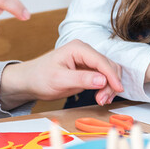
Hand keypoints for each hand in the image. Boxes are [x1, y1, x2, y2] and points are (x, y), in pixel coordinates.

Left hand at [0, 39, 122, 109]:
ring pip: (109, 71)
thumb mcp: (59, 80)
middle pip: (108, 65)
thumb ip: (81, 79)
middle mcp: (85, 51)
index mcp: (78, 48)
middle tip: (103, 100)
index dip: (112, 75)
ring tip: (101, 100)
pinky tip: (101, 97)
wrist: (30, 81)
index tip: (118, 89)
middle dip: (110, 83)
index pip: (101, 60)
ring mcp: (87, 60)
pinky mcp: (88, 69)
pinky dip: (106, 87)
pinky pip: (103, 77)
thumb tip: (102, 80)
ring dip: (109, 86)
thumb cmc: (40, 77)